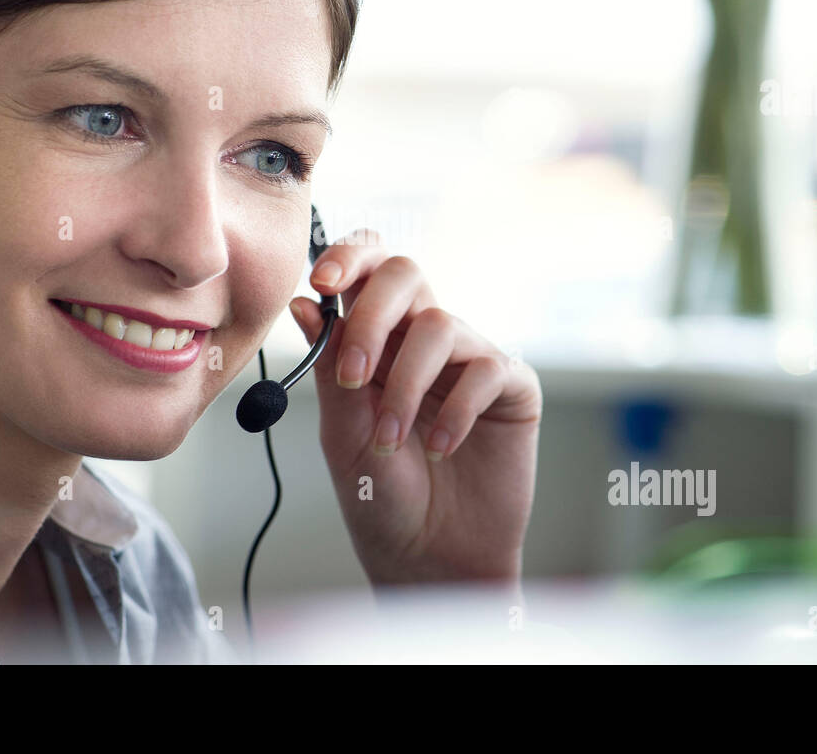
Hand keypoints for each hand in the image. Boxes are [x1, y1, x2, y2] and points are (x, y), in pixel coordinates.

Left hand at [287, 229, 540, 591]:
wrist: (428, 557)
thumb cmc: (380, 497)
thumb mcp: (341, 434)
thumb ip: (330, 369)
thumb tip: (305, 305)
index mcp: (376, 339)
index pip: (367, 271)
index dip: (347, 259)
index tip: (320, 283)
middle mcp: (422, 339)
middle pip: (406, 273)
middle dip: (373, 315)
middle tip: (354, 376)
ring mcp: (469, 359)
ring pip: (439, 324)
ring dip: (406, 386)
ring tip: (389, 442)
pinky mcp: (511, 388)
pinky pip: (485, 369)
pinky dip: (454, 411)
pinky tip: (441, 449)